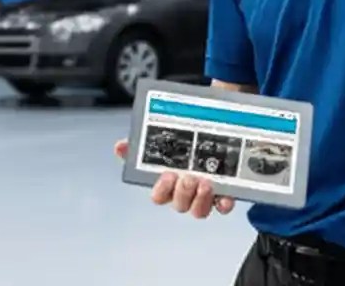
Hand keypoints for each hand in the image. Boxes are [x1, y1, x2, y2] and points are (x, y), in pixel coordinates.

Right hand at [114, 139, 235, 218]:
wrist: (217, 133)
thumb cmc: (184, 141)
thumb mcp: (162, 136)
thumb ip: (141, 143)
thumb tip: (120, 147)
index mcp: (167, 182)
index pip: (158, 195)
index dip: (162, 190)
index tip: (167, 176)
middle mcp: (184, 192)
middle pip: (179, 205)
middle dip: (182, 193)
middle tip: (187, 178)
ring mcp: (204, 195)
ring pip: (199, 211)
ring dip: (200, 200)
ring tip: (205, 183)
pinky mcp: (225, 194)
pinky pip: (224, 206)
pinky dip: (224, 203)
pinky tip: (225, 195)